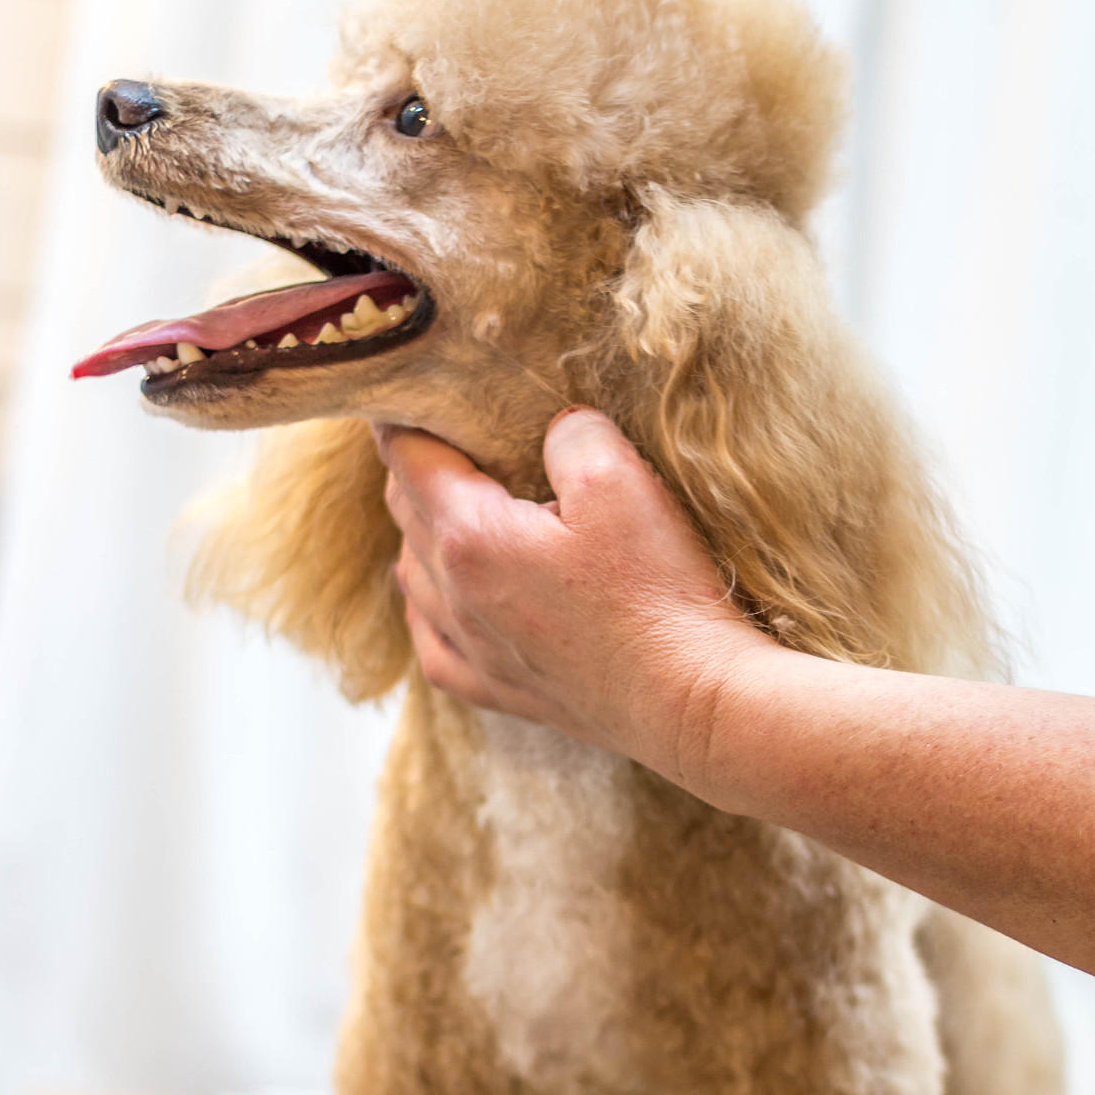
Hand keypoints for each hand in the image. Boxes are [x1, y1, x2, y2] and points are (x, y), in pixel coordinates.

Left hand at [373, 408, 764, 782]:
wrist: (692, 702)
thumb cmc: (657, 594)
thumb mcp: (620, 481)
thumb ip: (572, 435)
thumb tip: (555, 430)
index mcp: (471, 535)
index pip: (406, 457)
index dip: (402, 415)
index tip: (410, 392)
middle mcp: (453, 595)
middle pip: (404, 510)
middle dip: (416, 466)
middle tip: (448, 437)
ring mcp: (471, 650)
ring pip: (412, 576)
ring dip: (423, 534)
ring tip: (453, 508)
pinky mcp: (498, 690)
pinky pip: (433, 644)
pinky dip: (429, 610)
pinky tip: (447, 602)